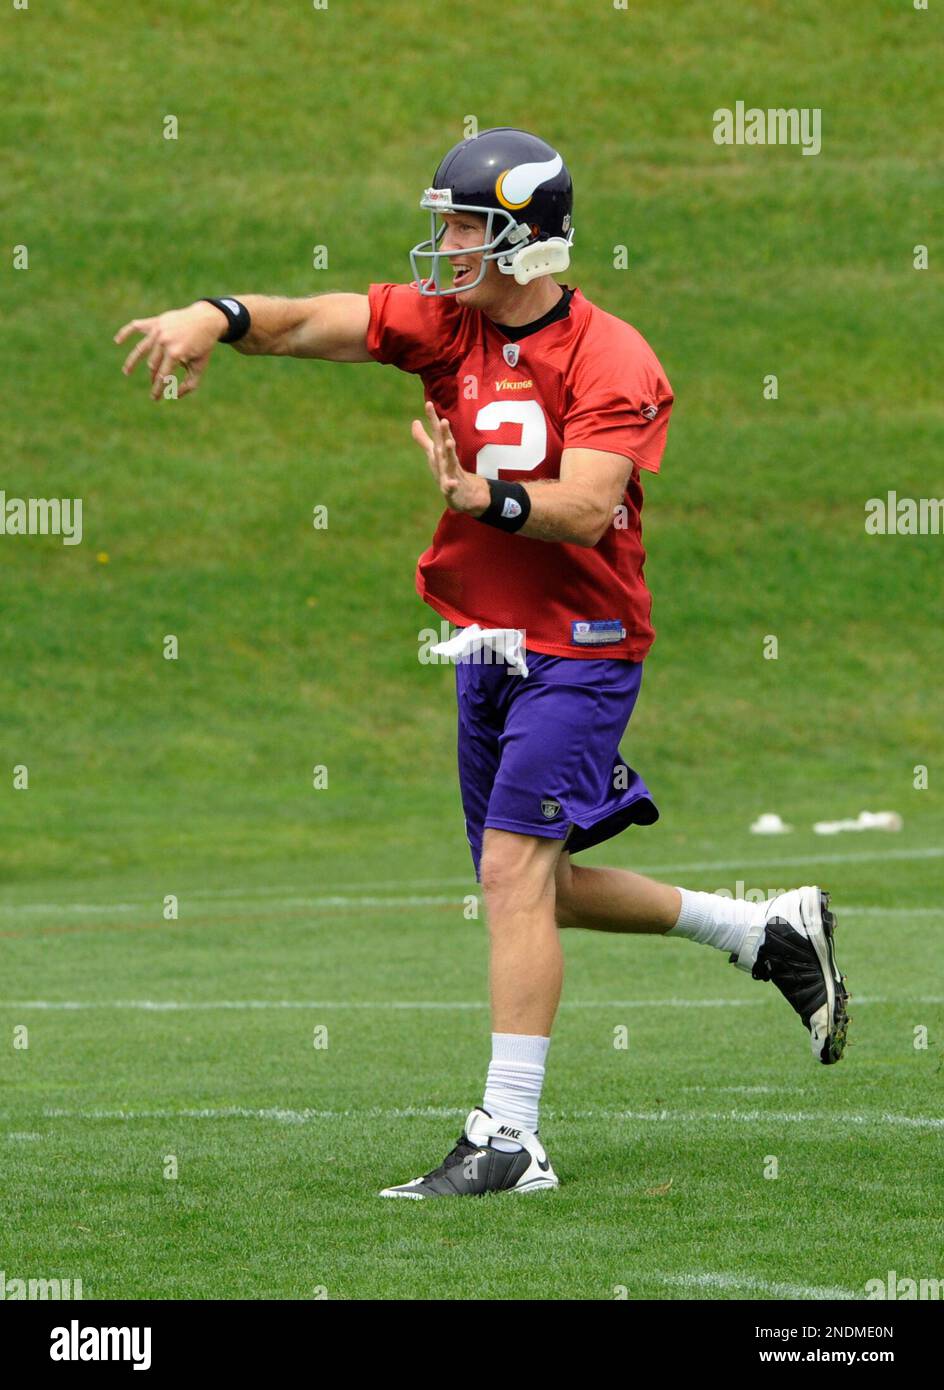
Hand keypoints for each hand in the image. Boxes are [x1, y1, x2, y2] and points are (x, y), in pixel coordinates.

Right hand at [114, 301, 228, 400]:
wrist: (206, 319)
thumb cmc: (203, 346)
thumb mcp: (199, 367)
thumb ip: (190, 384)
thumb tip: (174, 395)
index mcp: (175, 353)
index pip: (162, 376)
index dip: (157, 389)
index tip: (154, 399)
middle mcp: (164, 341)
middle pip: (152, 364)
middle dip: (153, 376)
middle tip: (154, 382)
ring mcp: (158, 330)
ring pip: (141, 349)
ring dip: (132, 362)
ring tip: (126, 372)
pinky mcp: (155, 322)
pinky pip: (136, 327)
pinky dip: (125, 333)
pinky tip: (117, 341)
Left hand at [411, 402, 489, 514]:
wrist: (464, 494)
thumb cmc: (447, 470)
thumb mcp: (433, 453)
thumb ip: (423, 438)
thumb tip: (415, 421)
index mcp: (442, 450)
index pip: (437, 432)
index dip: (432, 419)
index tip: (428, 403)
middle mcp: (447, 458)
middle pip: (446, 444)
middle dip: (445, 432)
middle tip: (444, 420)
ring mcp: (451, 473)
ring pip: (451, 462)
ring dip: (450, 452)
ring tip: (449, 442)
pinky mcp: (452, 489)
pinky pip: (451, 487)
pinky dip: (451, 485)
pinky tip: (451, 484)